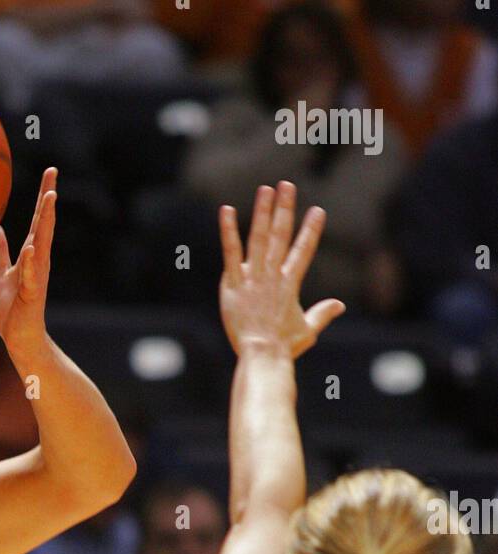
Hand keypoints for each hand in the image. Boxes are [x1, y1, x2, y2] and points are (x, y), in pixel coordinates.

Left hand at [0, 167, 56, 366]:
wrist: (19, 339)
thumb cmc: (12, 310)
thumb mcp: (1, 275)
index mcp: (31, 256)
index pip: (38, 221)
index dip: (43, 197)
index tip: (51, 172)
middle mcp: (37, 262)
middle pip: (44, 225)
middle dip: (48, 199)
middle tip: (53, 172)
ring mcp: (36, 278)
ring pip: (42, 245)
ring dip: (46, 222)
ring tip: (50, 198)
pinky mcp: (31, 296)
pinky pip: (31, 277)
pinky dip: (30, 263)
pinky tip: (32, 248)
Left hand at [219, 182, 344, 359]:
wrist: (262, 355)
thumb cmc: (284, 347)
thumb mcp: (308, 331)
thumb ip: (322, 314)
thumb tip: (340, 305)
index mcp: (291, 284)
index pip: (303, 251)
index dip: (311, 230)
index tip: (318, 211)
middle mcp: (273, 276)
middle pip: (281, 236)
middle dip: (285, 209)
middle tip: (287, 186)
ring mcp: (253, 278)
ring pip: (259, 238)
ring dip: (262, 212)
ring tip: (266, 190)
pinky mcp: (233, 284)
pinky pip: (231, 253)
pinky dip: (228, 231)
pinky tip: (225, 210)